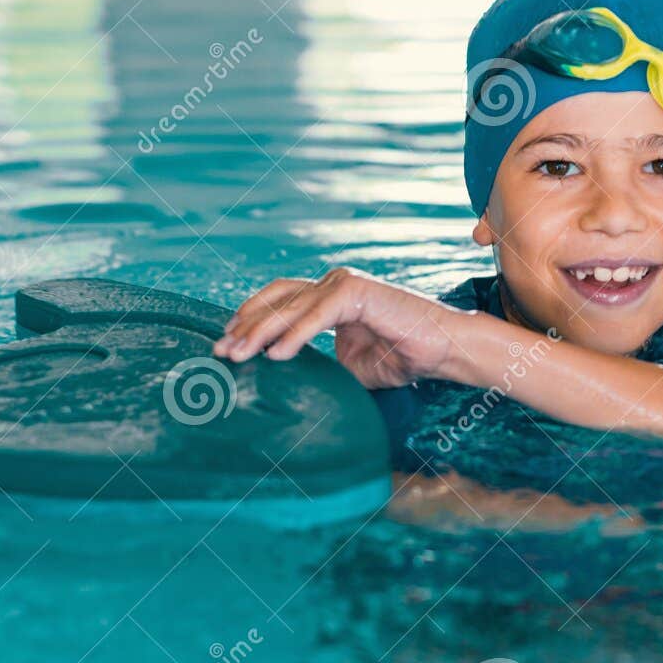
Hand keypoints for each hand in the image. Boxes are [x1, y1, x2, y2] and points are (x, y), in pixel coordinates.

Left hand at [213, 268, 460, 387]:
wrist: (442, 351)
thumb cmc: (400, 358)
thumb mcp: (347, 365)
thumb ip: (317, 362)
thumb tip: (281, 378)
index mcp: (329, 296)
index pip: (279, 298)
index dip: (250, 316)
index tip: (226, 341)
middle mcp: (333, 283)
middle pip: (277, 299)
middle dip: (245, 325)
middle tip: (221, 351)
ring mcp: (345, 284)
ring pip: (292, 306)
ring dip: (261, 331)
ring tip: (239, 356)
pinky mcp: (358, 292)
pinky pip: (318, 315)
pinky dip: (295, 334)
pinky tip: (276, 356)